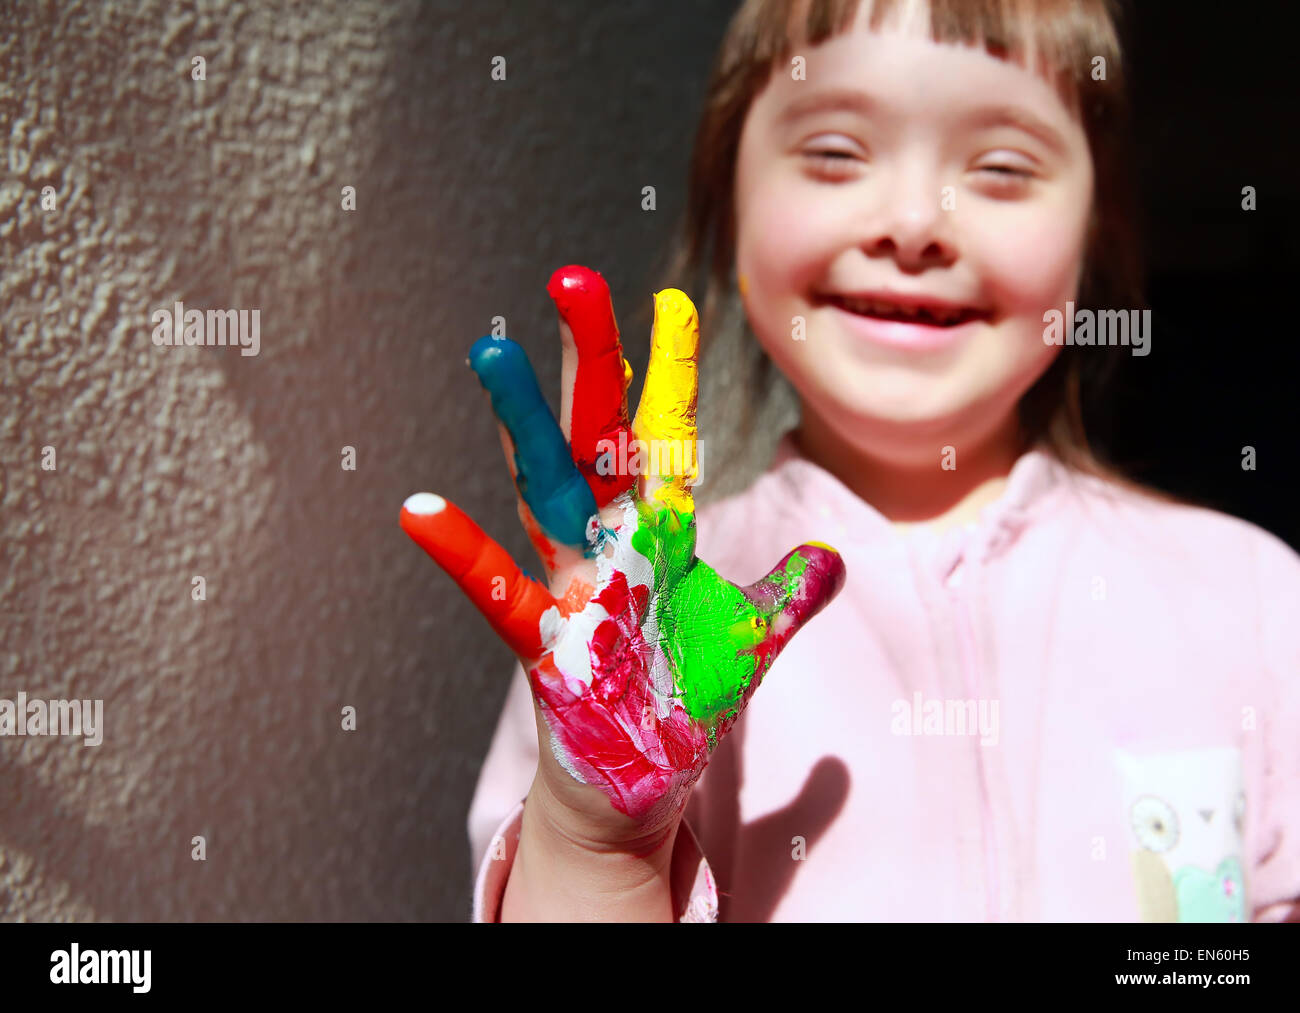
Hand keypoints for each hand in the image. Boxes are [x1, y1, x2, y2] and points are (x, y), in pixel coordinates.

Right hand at [401, 265, 844, 839]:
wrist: (642, 777)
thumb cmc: (683, 699)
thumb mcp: (746, 640)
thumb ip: (786, 596)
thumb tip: (830, 559)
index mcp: (655, 533)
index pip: (663, 437)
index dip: (669, 373)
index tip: (673, 301)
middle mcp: (607, 543)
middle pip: (593, 436)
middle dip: (589, 362)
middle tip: (574, 280)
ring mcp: (571, 585)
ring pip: (542, 488)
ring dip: (520, 423)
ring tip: (493, 350)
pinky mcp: (546, 643)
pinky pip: (499, 593)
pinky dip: (461, 555)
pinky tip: (419, 511)